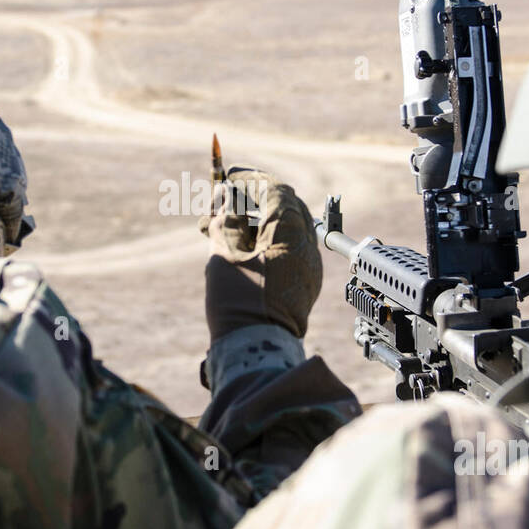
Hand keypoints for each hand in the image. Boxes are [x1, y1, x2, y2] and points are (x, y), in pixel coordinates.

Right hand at [198, 166, 321, 340]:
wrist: (256, 351)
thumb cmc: (238, 304)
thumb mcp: (222, 253)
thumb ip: (225, 219)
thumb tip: (226, 198)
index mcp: (291, 234)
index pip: (274, 190)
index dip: (249, 180)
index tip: (228, 177)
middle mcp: (308, 246)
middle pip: (283, 207)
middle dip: (251, 201)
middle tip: (221, 203)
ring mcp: (310, 266)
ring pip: (285, 229)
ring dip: (255, 223)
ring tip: (219, 230)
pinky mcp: (305, 283)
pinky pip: (290, 249)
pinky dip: (265, 242)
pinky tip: (238, 249)